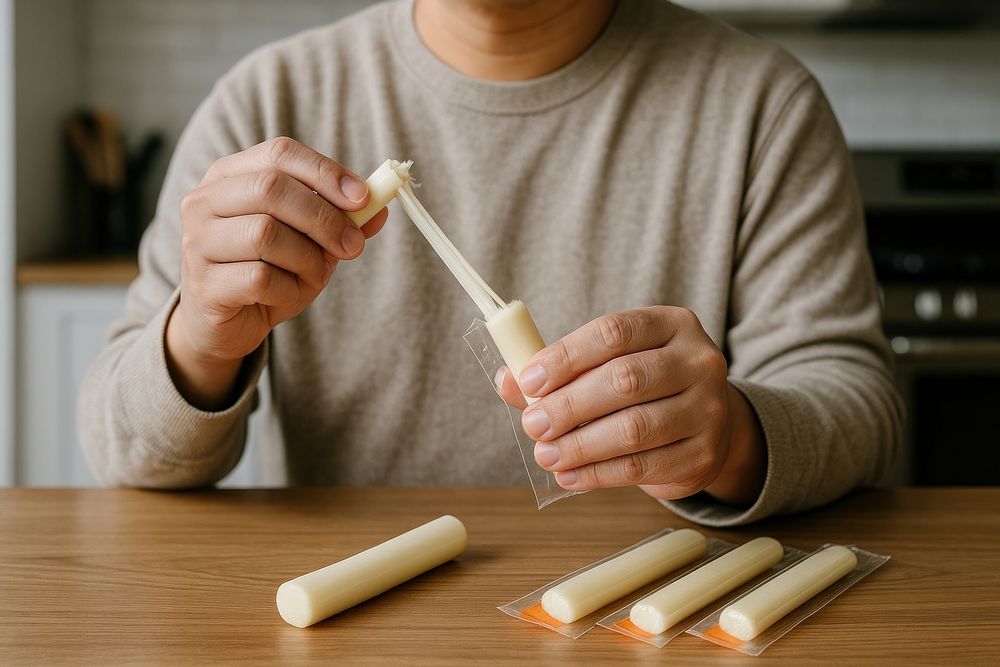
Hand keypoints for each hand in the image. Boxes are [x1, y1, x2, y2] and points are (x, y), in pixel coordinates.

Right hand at [166, 137, 388, 408]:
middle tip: (353, 245)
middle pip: (271, 188)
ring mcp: (197, 242)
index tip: (363, 197)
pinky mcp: (203, 285)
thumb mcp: (309, 241)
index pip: (279, 152)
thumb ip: (342, 220)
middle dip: (324, 217)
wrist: (224, 324)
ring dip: (308, 259)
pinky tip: (288, 295)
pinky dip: (289, 289)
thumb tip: (380, 208)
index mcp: (229, 175)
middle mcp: (204, 201)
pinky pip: (259, 278)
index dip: (325, 172)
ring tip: (315, 275)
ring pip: (266, 234)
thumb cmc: (267, 270)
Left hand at [496, 307, 765, 504]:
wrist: (705, 427)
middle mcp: (699, 361)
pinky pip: (642, 466)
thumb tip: (507, 380)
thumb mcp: (608, 366)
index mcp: (672, 325)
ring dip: (579, 444)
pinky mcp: (703, 455)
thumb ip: (560, 372)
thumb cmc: (644, 389)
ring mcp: (708, 409)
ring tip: (545, 454)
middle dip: (569, 404)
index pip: (614, 332)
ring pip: (634, 427)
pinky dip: (597, 474)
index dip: (567, 355)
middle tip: (532, 424)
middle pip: (625, 379)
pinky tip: (569, 476)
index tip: (528, 380)